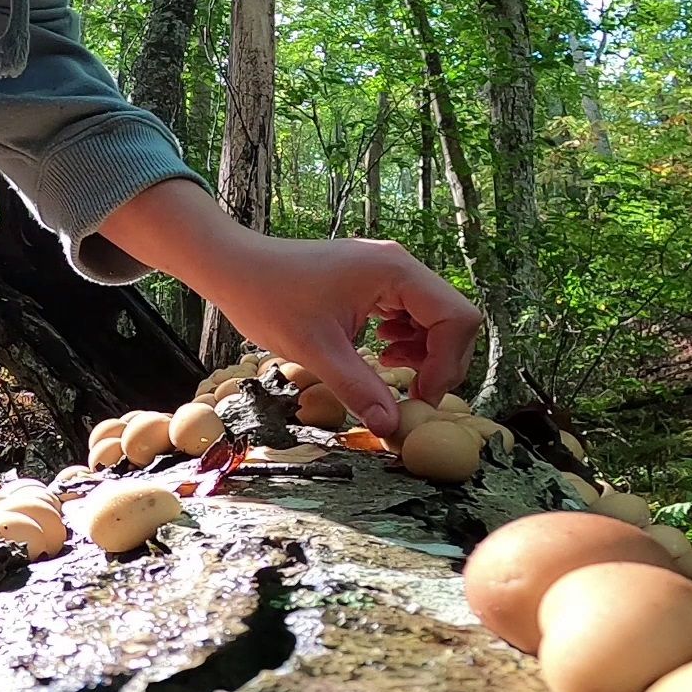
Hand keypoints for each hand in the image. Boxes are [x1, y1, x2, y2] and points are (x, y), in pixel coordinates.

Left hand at [203, 235, 482, 436]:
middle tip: (412, 394)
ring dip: (424, 351)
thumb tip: (391, 427)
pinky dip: (406, 339)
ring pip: (433, 316)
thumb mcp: (316, 351)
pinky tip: (380, 352)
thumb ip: (358, 388)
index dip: (448, 363)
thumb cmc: (270, 299)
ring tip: (390, 369)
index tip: (420, 396)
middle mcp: (398, 265)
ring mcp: (386, 271)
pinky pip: (410, 312)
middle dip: (440, 360)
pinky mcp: (372, 280)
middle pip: (452, 317)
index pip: (456, 318)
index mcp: (394, 271)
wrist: (235, 268)